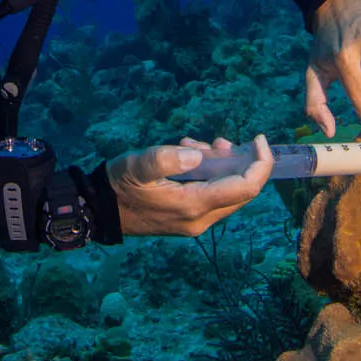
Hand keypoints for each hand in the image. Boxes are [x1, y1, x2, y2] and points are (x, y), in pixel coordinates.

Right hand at [107, 136, 273, 236]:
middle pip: (242, 192)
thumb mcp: (138, 165)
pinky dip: (211, 175)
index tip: (259, 139)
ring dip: (222, 166)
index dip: (261, 163)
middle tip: (216, 142)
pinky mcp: (189, 219)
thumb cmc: (119, 185)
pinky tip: (190, 158)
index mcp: (194, 206)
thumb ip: (168, 159)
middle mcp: (201, 219)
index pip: (246, 188)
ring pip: (228, 192)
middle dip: (239, 162)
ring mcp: (196, 222)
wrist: (100, 211)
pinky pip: (214, 196)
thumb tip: (199, 154)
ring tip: (194, 146)